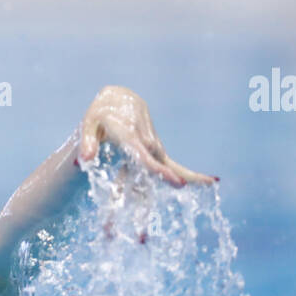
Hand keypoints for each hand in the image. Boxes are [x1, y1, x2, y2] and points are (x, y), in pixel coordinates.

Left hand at [75, 85, 215, 186]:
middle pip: (161, 166)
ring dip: (187, 178)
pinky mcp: (157, 151)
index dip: (159, 171)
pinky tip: (211, 181)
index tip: (175, 182)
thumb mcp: (89, 125)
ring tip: (209, 186)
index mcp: (130, 137)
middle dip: (170, 181)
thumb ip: (87, 142)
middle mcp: (147, 142)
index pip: (146, 158)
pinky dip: (192, 173)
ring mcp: (155, 146)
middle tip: (180, 197)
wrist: (121, 98)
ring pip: (170, 167)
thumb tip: (84, 160)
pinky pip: (173, 164)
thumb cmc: (101, 113)